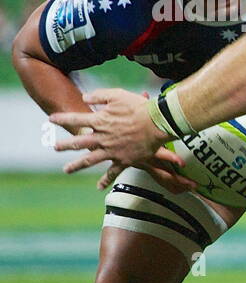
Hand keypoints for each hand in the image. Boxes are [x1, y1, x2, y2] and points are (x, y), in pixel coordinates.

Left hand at [49, 88, 190, 191]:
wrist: (158, 124)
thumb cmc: (139, 107)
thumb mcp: (117, 95)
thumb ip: (99, 96)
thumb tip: (84, 98)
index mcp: (100, 121)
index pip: (75, 119)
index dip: (62, 119)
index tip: (51, 120)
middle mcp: (102, 138)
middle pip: (78, 143)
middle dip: (64, 145)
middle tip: (55, 147)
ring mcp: (112, 151)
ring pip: (90, 160)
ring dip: (76, 165)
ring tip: (67, 170)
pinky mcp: (124, 160)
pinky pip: (112, 173)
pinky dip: (105, 180)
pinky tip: (99, 187)